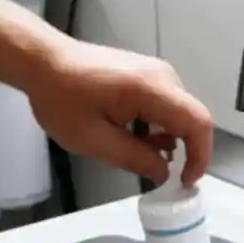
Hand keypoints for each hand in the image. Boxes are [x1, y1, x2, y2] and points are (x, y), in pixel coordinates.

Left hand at [26, 40, 213, 185]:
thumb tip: (163, 174)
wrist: (43, 61)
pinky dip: (156, 126)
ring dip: (164, 138)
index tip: (186, 181)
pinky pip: (165, 104)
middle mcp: (162, 76)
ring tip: (132, 152)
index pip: (197, 123)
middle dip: (180, 150)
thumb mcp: (94, 140)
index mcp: (151, 89)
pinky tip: (131, 136)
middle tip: (154, 172)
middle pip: (190, 118)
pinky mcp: (146, 73)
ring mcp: (155, 72)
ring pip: (177, 113)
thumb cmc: (61, 98)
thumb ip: (135, 159)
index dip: (200, 156)